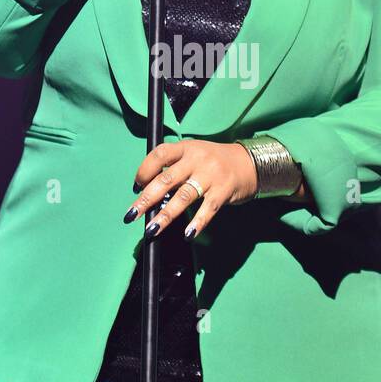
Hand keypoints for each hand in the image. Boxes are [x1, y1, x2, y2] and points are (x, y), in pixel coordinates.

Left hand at [123, 140, 258, 238]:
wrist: (249, 162)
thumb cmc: (214, 162)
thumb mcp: (194, 154)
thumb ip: (174, 167)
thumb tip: (146, 191)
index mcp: (186, 148)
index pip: (160, 154)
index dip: (144, 170)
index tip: (136, 187)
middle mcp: (197, 159)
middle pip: (167, 179)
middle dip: (146, 199)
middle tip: (132, 214)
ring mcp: (211, 175)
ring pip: (184, 196)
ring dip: (166, 215)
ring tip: (152, 229)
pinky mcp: (224, 190)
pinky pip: (208, 209)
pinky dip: (197, 223)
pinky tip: (187, 233)